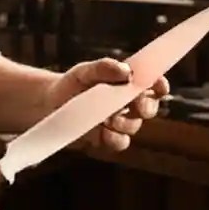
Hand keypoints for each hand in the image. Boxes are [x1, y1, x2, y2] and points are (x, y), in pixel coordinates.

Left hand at [44, 58, 168, 153]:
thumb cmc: (72, 83)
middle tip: (137, 105)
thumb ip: (104, 67)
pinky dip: (115, 137)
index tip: (159, 85)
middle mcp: (128, 104)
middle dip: (147, 106)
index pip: (153, 84)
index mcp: (127, 84)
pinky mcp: (107, 138)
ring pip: (135, 125)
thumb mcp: (85, 71)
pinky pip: (121, 142)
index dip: (160, 84)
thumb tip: (127, 71)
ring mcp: (119, 123)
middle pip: (150, 107)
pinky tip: (103, 131)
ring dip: (126, 122)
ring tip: (109, 117)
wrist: (49, 104)